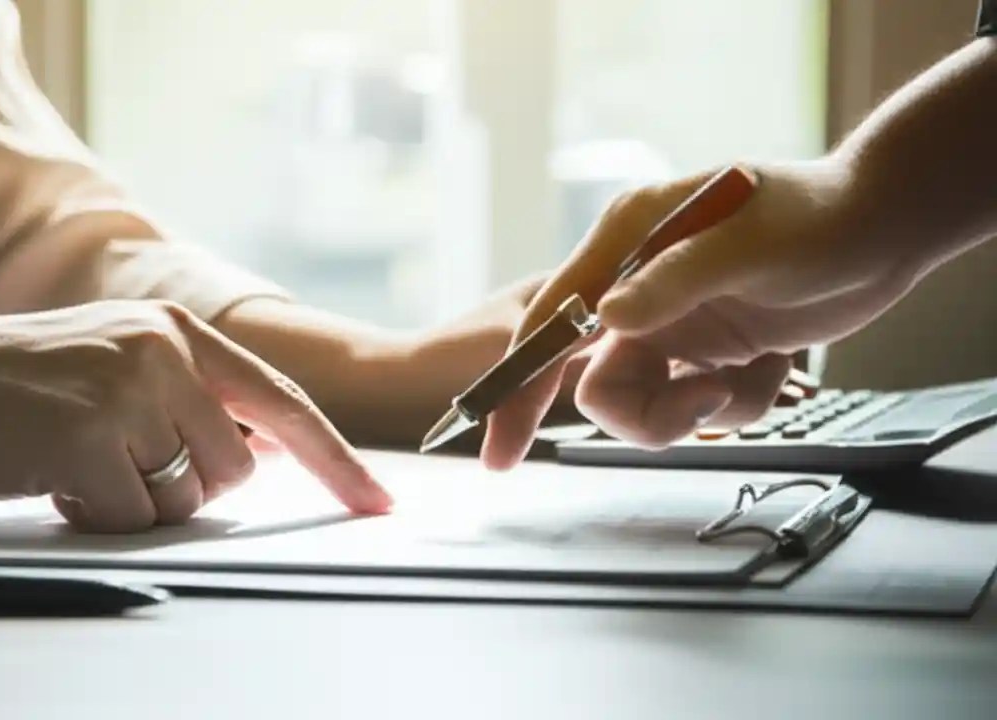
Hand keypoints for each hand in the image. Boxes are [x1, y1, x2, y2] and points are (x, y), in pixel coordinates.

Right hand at [0, 300, 390, 530]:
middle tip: (113, 460)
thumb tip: (259, 453)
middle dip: (184, 486)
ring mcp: (126, 390)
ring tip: (72, 460)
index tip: (375, 499)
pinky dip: (93, 516)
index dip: (334, 459)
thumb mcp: (109, 364)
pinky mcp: (88, 437)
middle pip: (236, 469)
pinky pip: (130, 520)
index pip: (280, 403)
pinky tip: (48, 475)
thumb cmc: (8, 387)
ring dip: (133, 500)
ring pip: (185, 499)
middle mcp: (160, 349)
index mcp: (172, 329)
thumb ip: (186, 396)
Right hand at [484, 159, 921, 466]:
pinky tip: (775, 361)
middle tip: (702, 406)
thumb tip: (605, 321)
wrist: (883, 231)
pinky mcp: (701, 350)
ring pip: (643, 403)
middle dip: (646, 411)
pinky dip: (736, 402)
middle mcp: (634, 285)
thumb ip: (672, 282)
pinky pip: (692, 408)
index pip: (551, 322)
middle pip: (592, 379)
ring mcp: (668, 322)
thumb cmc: (817, 216)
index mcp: (625, 240)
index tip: (496, 450)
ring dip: (698, 409)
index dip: (516, 386)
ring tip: (750, 373)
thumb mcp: (743, 244)